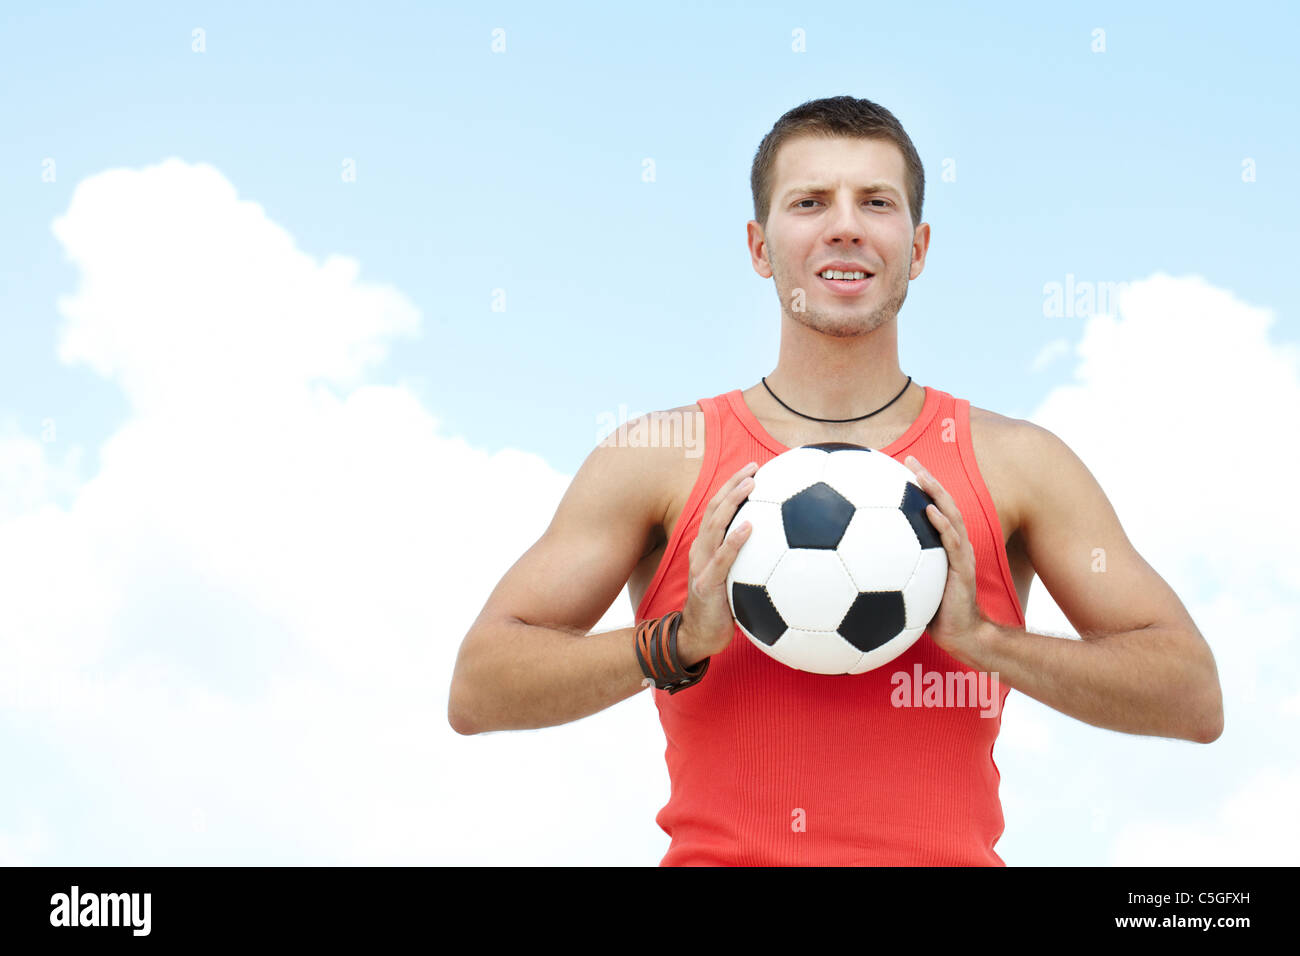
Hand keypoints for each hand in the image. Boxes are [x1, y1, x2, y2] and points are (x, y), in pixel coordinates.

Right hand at [678, 462, 757, 665]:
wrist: (698, 638)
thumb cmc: (722, 609)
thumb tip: (782, 550)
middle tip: (754, 467)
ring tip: (751, 485)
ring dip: (733, 501)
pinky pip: (723, 558)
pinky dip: (735, 540)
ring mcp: (702, 565)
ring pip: (715, 525)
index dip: (732, 486)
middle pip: (714, 508)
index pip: (717, 508)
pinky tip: (750, 527)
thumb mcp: (733, 580)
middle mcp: (701, 550)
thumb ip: (747, 561)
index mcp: (707, 547)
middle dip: (733, 484)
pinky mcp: (707, 584)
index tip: (753, 468)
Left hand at [903, 455, 986, 664]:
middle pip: (944, 504)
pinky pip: (952, 543)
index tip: (902, 467)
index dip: (921, 487)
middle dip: (929, 479)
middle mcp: (955, 545)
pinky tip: (928, 510)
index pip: (933, 509)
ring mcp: (961, 555)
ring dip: (936, 493)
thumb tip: (859, 561)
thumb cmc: (932, 613)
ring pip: (951, 516)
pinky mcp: (962, 570)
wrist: (960, 635)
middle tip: (911, 459)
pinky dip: (941, 524)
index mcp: (943, 546)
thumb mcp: (909, 586)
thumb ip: (894, 568)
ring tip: (921, 475)